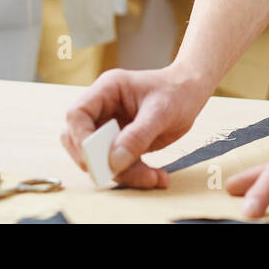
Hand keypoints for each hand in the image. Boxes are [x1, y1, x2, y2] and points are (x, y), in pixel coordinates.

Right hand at [60, 66, 208, 188]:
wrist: (191, 93)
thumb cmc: (176, 92)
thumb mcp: (161, 111)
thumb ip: (138, 135)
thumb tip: (114, 161)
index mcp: (107, 90)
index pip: (77, 114)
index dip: (80, 137)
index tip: (96, 158)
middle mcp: (103, 109)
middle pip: (80, 140)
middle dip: (98, 162)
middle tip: (121, 173)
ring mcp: (111, 127)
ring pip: (100, 158)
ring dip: (123, 174)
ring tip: (153, 177)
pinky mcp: (121, 144)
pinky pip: (118, 165)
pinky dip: (136, 175)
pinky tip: (158, 177)